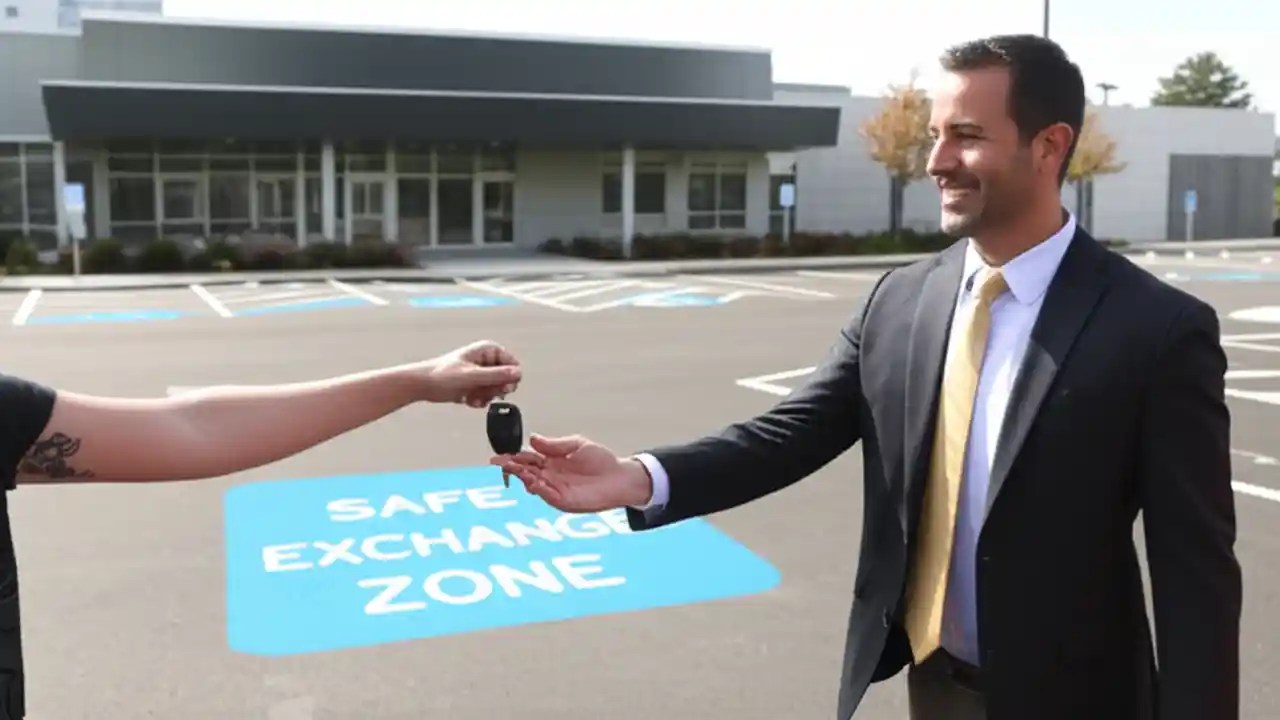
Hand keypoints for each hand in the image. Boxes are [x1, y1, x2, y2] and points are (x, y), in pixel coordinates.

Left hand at [417, 340, 521, 406]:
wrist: (423, 385)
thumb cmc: (442, 375)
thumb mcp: (472, 376)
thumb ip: (496, 375)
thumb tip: (517, 374)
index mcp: (489, 350)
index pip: (513, 366)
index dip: (508, 379)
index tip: (498, 388)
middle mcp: (487, 360)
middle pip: (507, 379)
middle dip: (494, 390)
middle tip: (482, 392)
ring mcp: (482, 372)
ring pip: (497, 389)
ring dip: (486, 397)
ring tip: (471, 396)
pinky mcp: (476, 384)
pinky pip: (488, 395)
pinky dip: (479, 400)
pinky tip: (467, 399)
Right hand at [490, 434, 652, 511]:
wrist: (619, 477)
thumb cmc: (601, 460)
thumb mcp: (577, 444)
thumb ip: (555, 444)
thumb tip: (532, 439)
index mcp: (551, 461)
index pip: (528, 458)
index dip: (515, 455)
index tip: (502, 452)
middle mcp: (550, 476)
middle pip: (525, 471)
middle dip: (511, 466)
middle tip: (498, 461)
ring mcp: (555, 489)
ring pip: (532, 483)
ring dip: (521, 476)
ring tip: (512, 467)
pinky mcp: (563, 501)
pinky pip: (546, 495)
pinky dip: (538, 488)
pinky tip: (531, 481)